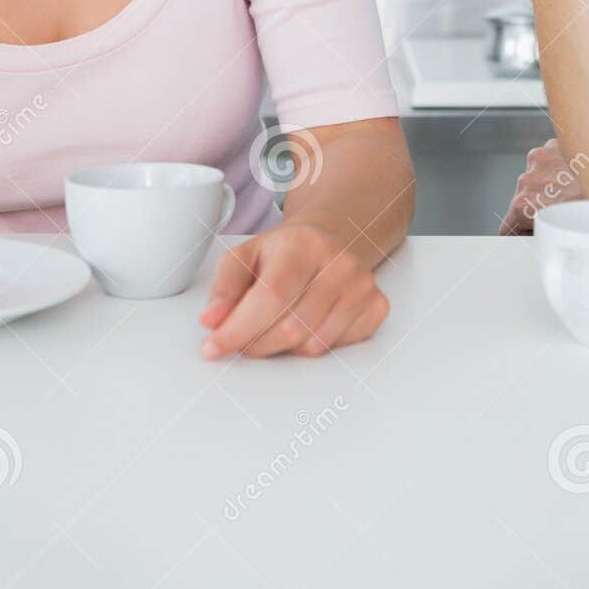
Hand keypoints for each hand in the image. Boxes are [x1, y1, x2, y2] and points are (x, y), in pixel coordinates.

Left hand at [198, 222, 389, 358]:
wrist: (328, 240)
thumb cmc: (283, 253)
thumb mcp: (245, 256)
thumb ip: (224, 288)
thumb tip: (212, 321)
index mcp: (303, 244)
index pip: (270, 297)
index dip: (238, 329)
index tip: (213, 348)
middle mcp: (339, 262)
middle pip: (291, 327)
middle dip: (256, 344)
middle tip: (241, 341)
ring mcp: (362, 285)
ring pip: (313, 345)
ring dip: (283, 349)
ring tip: (274, 327)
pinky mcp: (377, 305)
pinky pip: (338, 348)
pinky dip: (312, 346)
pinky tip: (305, 324)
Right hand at [499, 138, 584, 234]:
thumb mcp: (572, 234)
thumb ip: (548, 237)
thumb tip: (548, 245)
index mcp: (523, 205)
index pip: (507, 228)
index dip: (522, 234)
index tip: (533, 236)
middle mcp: (526, 181)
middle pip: (523, 203)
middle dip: (541, 209)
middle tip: (567, 215)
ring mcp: (538, 160)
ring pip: (537, 181)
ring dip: (551, 188)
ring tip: (576, 193)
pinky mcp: (551, 145)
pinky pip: (548, 163)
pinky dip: (559, 169)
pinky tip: (578, 177)